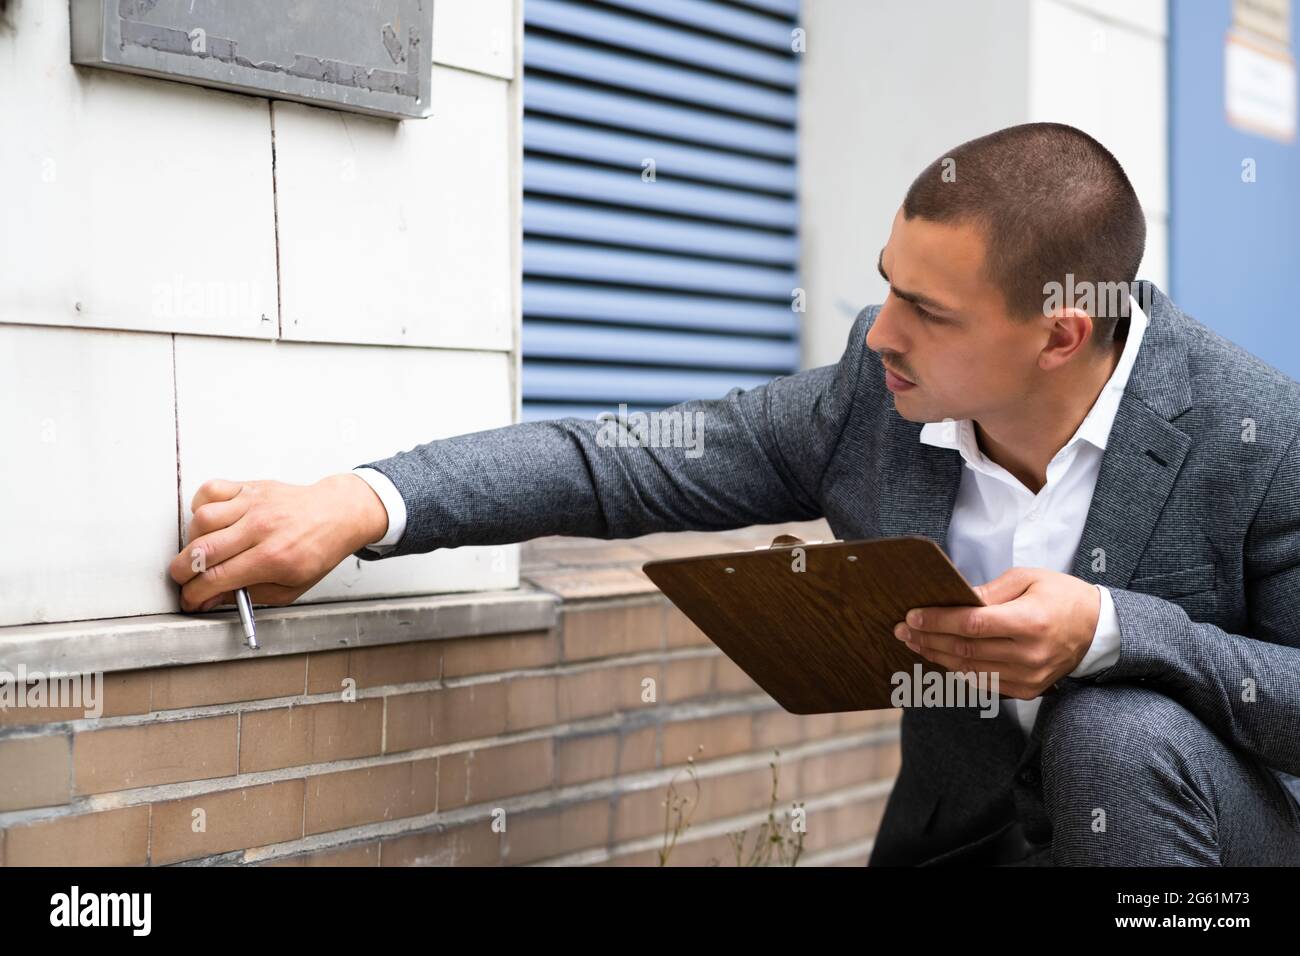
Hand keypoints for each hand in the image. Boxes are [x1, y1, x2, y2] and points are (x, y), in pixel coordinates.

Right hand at [168, 474, 389, 612]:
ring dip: (192, 541)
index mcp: (274, 558)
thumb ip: (250, 594)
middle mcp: (261, 528)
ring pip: (201, 520)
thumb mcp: (292, 587)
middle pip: (201, 551)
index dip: (194, 594)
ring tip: (202, 551)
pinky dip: (200, 506)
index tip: (190, 599)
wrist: (338, 514)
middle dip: (182, 572)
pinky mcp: (250, 488)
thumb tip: (212, 597)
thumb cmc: (318, 549)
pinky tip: (210, 521)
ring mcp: (254, 505)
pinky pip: (210, 491)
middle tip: (185, 580)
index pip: (217, 578)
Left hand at [892, 567, 1099, 699]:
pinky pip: (983, 682)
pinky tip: (940, 656)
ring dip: (937, 656)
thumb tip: (954, 599)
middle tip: (902, 629)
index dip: (938, 621)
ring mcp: (1029, 677)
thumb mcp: (1028, 579)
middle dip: (928, 639)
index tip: (912, 616)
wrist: (1097, 630)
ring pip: (970, 670)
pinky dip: (958, 669)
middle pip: (966, 650)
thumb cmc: (1061, 596)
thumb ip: (990, 592)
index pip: (973, 625)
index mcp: (1031, 622)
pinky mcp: (1027, 690)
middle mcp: (1029, 655)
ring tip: (914, 642)